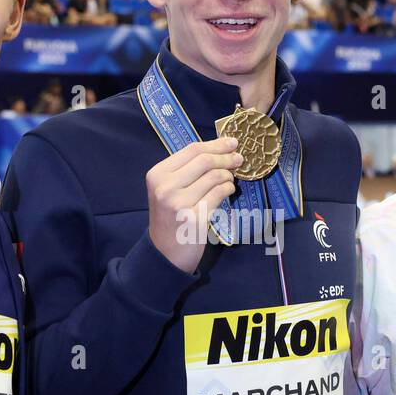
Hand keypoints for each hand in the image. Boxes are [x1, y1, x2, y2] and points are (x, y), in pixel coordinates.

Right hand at [146, 137, 242, 273]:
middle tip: (238, 159)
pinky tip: (228, 190)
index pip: (191, 150)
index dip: (215, 144)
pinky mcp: (194, 218)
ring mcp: (179, 204)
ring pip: (214, 177)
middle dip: (226, 157)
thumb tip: (220, 149)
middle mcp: (165, 187)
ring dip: (228, 175)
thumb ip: (186, 170)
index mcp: (157, 175)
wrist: (165, 252)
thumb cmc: (170, 217)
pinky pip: (218, 195)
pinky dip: (228, 189)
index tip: (231, 142)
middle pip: (204, 161)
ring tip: (230, 179)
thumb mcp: (167, 189)